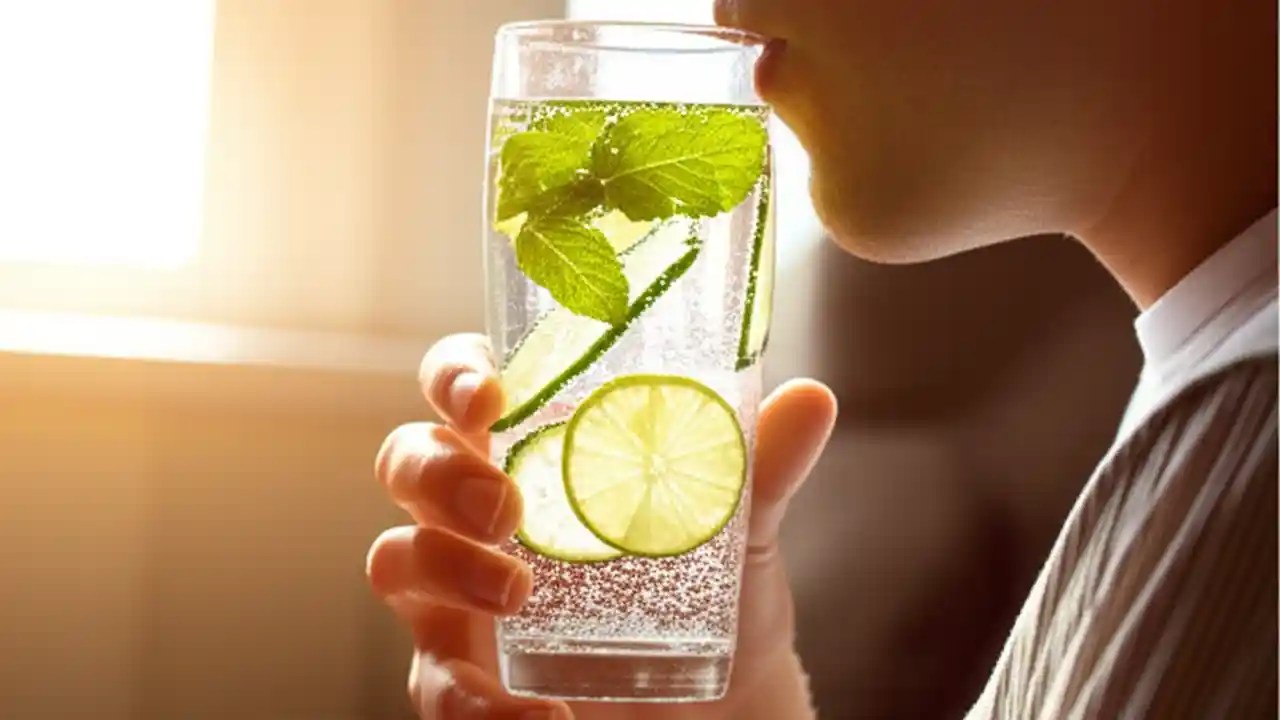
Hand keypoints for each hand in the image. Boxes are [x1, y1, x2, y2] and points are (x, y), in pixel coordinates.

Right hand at [366, 333, 836, 718]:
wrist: (722, 701)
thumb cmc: (714, 587)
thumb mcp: (740, 527)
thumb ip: (761, 466)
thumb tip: (812, 399)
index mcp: (535, 450)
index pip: (463, 387)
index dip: (453, 374)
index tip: (489, 393)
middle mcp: (481, 512)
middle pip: (407, 461)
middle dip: (439, 473)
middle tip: (506, 506)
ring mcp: (462, 594)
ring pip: (395, 559)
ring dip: (445, 571)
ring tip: (518, 597)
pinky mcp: (466, 675)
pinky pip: (430, 684)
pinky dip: (471, 704)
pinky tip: (541, 718)